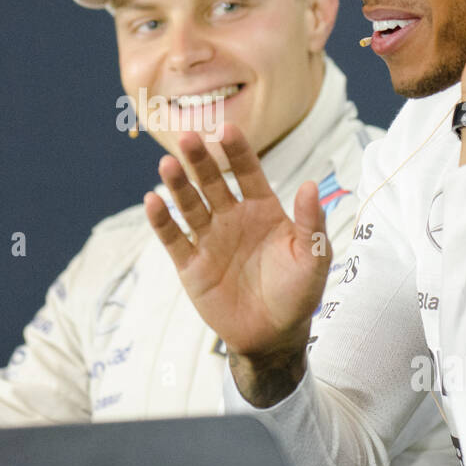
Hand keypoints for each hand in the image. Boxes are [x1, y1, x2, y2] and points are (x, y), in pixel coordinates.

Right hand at [144, 124, 329, 405]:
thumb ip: (311, 223)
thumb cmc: (297, 294)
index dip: (237, 150)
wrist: (273, 337)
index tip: (226, 128)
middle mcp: (232, 218)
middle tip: (188, 136)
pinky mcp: (191, 265)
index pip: (247, 171)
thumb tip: (312, 185)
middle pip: (212, 181)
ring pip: (189, 204)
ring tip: (167, 164)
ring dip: (177, 184)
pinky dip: (161, 221)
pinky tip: (152, 201)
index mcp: (262, 210)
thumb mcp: (313, 258)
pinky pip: (173, 239)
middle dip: (200, 159)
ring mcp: (209, 239)